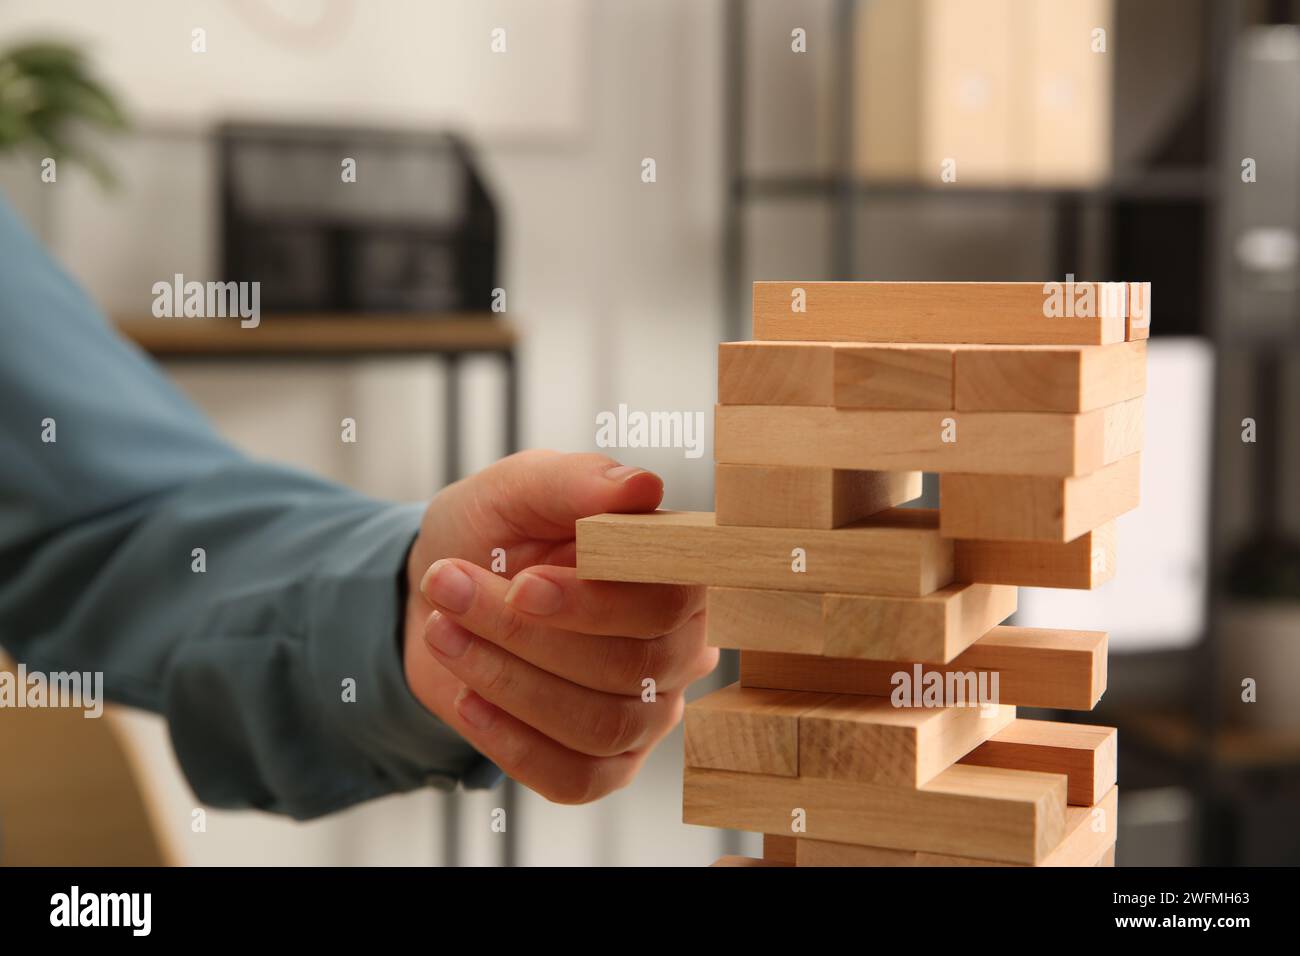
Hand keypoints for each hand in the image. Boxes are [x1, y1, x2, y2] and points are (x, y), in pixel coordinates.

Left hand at [403, 450, 715, 803]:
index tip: (524, 584)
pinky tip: (467, 699)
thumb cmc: (494, 532)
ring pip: (601, 724)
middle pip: (634, 665)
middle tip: (448, 586)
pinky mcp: (606, 764)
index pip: (674, 599)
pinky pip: (576, 779)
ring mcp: (649, 713)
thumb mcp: (517, 490)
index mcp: (676, 572)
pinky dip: (513, 744)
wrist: (439, 591)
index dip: (599, 602)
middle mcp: (680, 646)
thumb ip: (576, 482)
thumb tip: (641, 487)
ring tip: (443, 628)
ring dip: (508, 681)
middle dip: (527, 635)